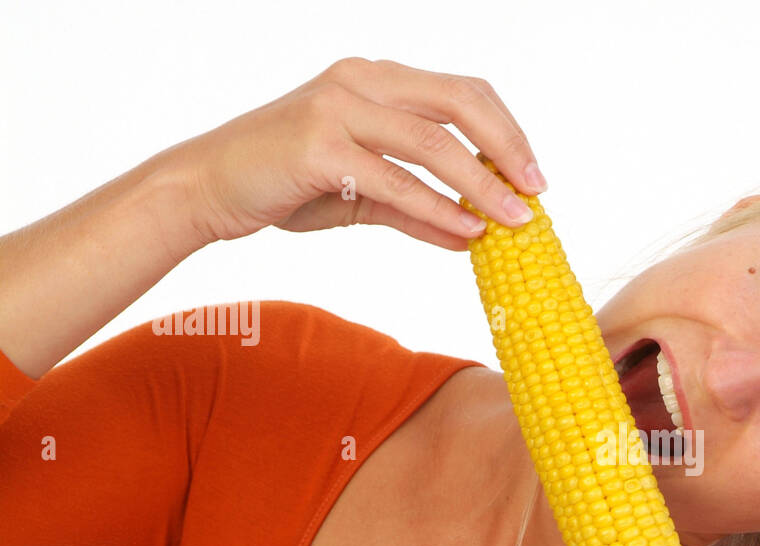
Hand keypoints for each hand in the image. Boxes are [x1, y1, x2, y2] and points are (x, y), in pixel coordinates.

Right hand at [164, 58, 545, 247]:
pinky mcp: (319, 145)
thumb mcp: (362, 197)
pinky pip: (396, 180)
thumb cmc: (286, 185)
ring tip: (515, 220)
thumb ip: (417, 210)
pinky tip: (467, 231)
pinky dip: (438, 209)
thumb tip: (473, 236)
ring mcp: (338, 107)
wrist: (207, 187)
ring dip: (483, 185)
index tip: (533, 173)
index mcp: (376, 79)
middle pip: (459, 102)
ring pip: (433, 143)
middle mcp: (361, 80)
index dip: (506, 129)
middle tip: (537, 190)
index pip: (461, 91)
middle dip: (507, 147)